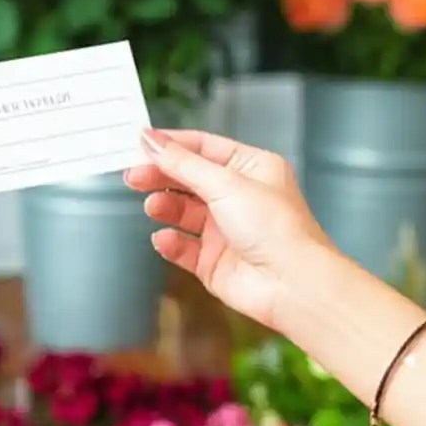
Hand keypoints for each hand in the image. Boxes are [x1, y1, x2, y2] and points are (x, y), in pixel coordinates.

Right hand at [124, 128, 335, 329]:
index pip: (203, 147)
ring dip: (165, 206)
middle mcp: (239, 197)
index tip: (140, 142)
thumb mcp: (225, 183)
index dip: (171, 144)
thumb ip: (183, 163)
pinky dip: (170, 242)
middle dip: (160, 175)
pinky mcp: (214, 260)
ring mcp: (225, 230)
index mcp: (251, 169)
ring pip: (183, 211)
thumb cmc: (277, 230)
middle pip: (188, 178)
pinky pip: (183, 246)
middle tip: (133, 176)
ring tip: (153, 206)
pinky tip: (165, 238)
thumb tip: (152, 141)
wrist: (293, 285)